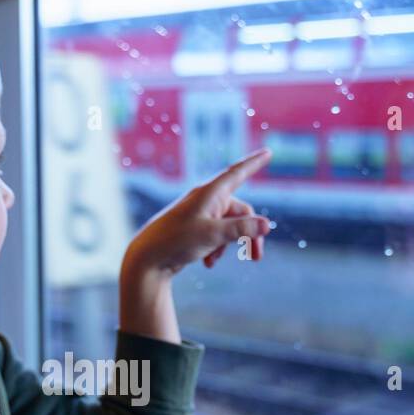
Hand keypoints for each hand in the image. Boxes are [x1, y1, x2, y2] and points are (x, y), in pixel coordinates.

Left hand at [121, 148, 271, 276]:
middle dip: (249, 234)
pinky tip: (208, 263)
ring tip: (217, 261)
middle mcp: (206, 201)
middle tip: (256, 257)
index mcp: (210, 193)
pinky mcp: (194, 230)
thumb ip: (241, 229)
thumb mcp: (213, 235)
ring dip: (229, 245)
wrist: (146, 260)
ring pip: (229, 227)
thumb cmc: (176, 242)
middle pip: (240, 211)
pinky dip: (217, 249)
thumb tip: (266, 225)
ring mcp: (200, 215)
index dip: (254, 163)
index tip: (267, 152)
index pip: (237, 173)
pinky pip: (216, 236)